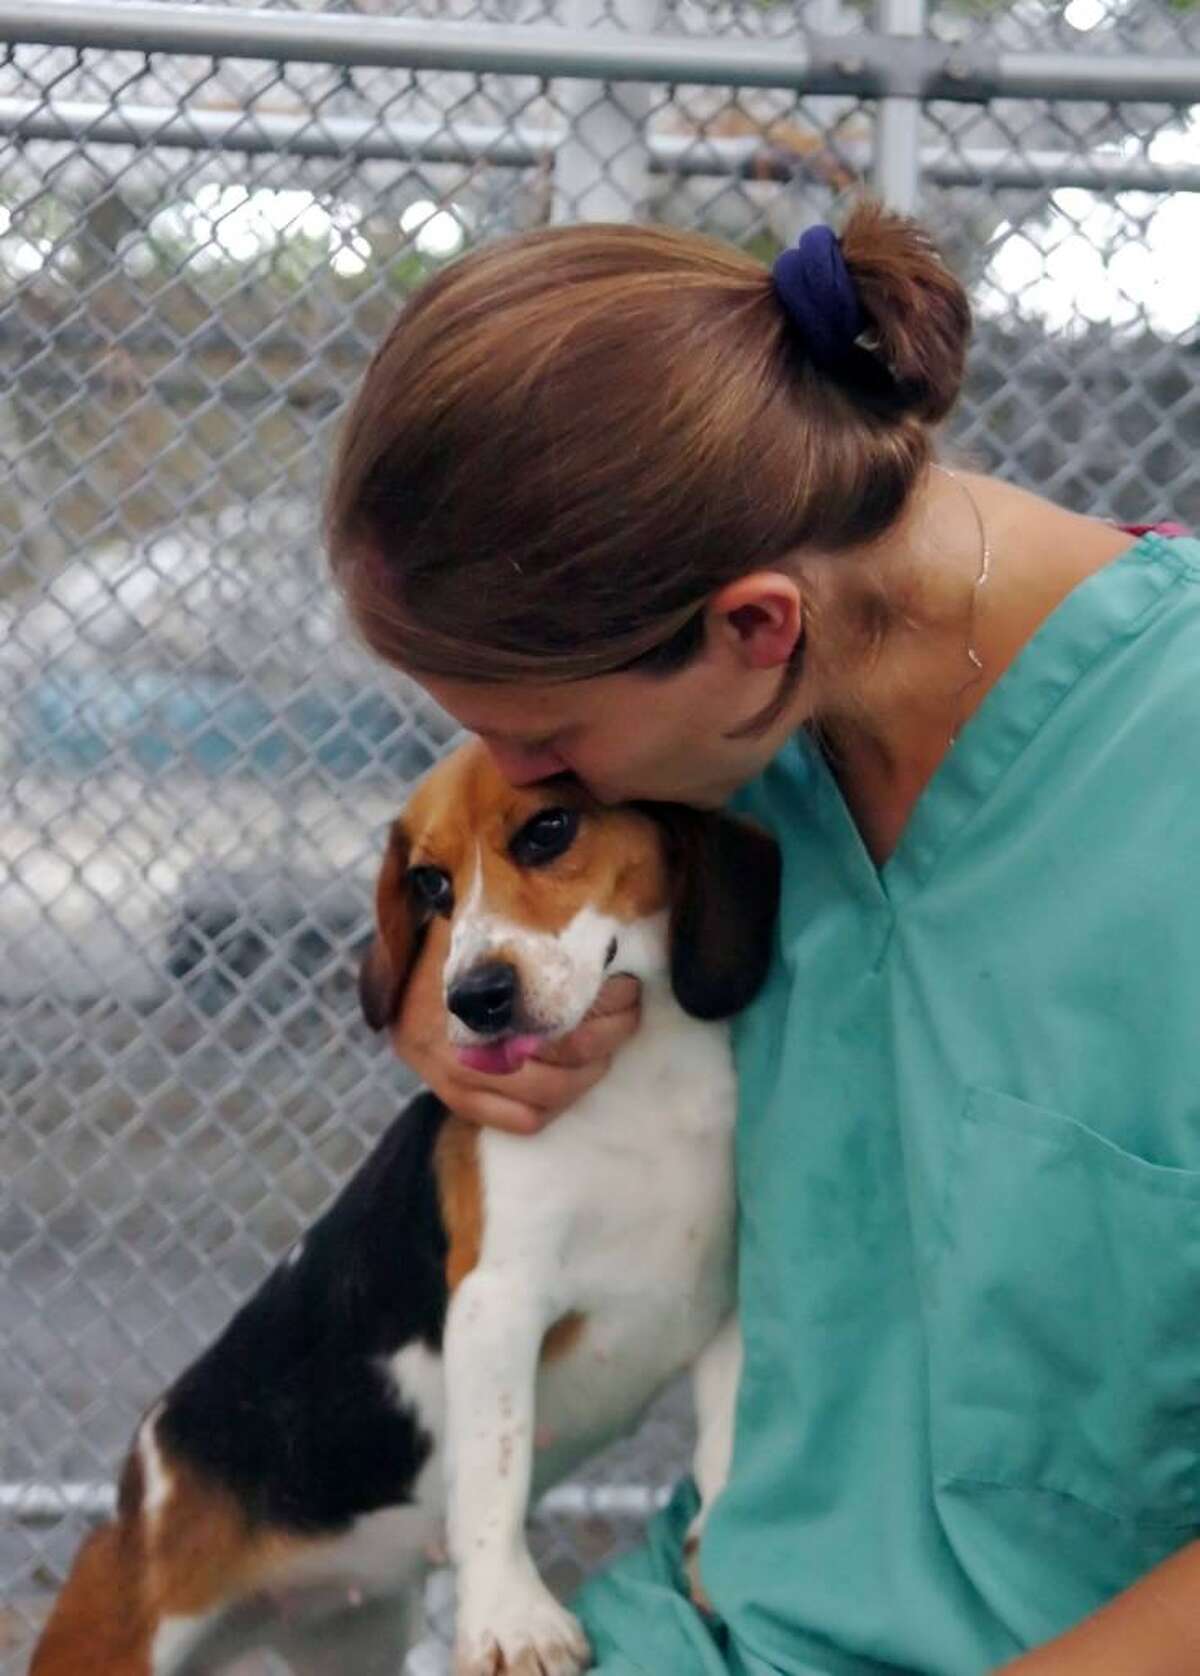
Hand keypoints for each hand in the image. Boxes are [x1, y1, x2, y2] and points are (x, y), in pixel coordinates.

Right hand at [392, 934, 640, 1134]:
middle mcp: (458, 1038)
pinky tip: (573, 1076)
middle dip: (610, 1031)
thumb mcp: (471, 916)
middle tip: (628, 1009)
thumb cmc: (445, 940)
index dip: (603, 1001)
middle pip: (563, 1053)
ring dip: (592, 1070)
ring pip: (551, 1093)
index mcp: (465, 989)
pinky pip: (523, 1120)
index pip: (554, 1010)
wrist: (391, 982)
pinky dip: (557, 1104)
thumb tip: (559, 888)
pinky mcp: (456, 1100)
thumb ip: (505, 917)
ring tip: (608, 1043)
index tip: (628, 984)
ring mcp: (454, 1075)